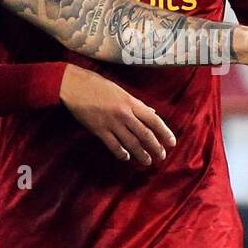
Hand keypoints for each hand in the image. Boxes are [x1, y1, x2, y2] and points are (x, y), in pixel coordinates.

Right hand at [59, 64, 175, 165]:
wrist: (75, 86)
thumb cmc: (99, 86)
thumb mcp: (121, 91)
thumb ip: (137, 104)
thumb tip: (152, 112)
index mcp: (131, 102)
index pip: (154, 120)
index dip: (165, 132)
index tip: (172, 142)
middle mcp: (124, 114)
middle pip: (145, 134)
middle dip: (155, 147)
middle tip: (161, 156)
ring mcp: (111, 123)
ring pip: (131, 143)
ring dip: (141, 154)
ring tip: (147, 161)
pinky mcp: (99, 130)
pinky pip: (113, 145)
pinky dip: (121, 153)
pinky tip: (126, 157)